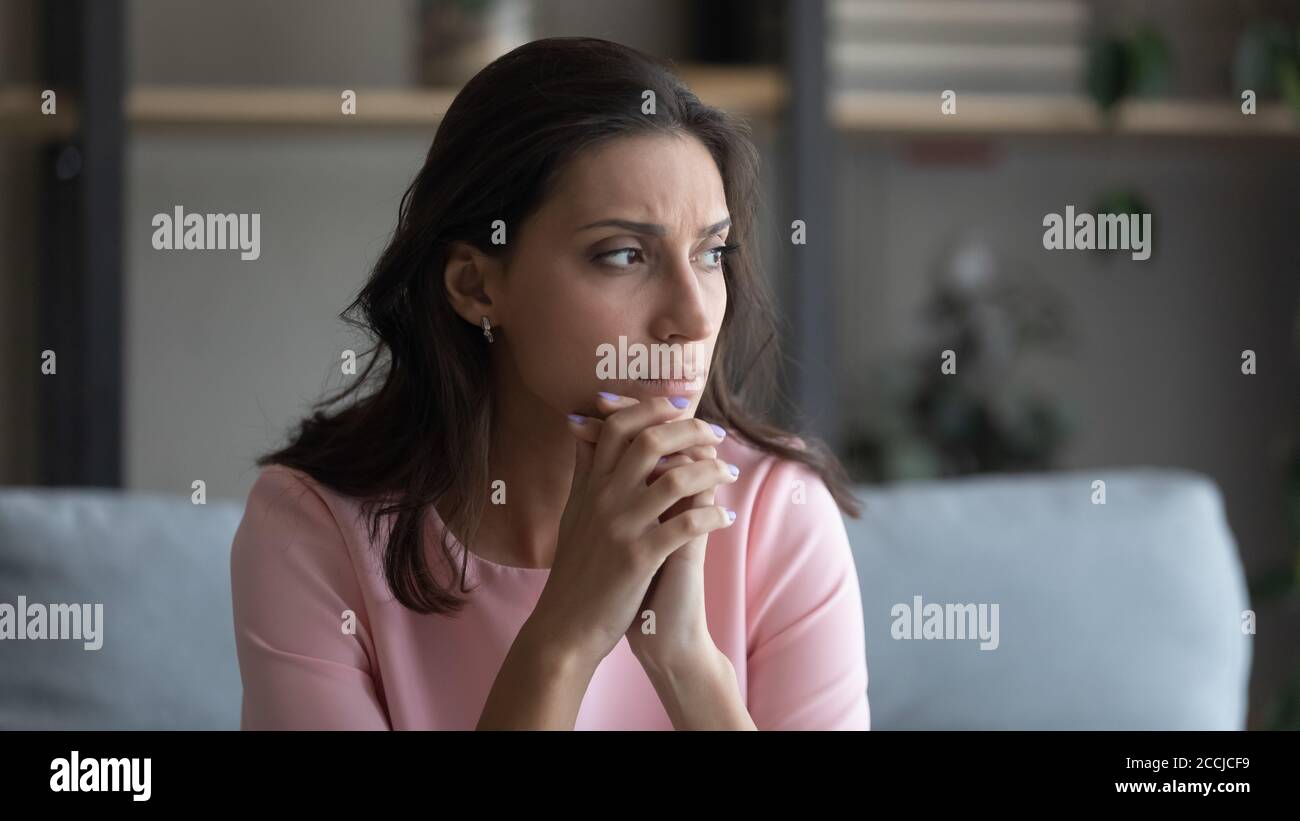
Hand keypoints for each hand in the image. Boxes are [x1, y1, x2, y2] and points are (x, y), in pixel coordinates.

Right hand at [526, 393, 736, 671]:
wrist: (565, 626)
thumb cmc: (576, 570)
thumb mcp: (573, 512)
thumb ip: (583, 470)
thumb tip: (580, 426)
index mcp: (590, 486)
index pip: (618, 426)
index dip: (652, 408)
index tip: (680, 404)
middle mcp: (603, 499)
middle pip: (651, 441)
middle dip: (690, 429)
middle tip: (716, 434)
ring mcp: (621, 527)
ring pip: (676, 479)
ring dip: (712, 471)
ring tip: (729, 473)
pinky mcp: (639, 558)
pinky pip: (687, 525)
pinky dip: (713, 516)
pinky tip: (727, 517)